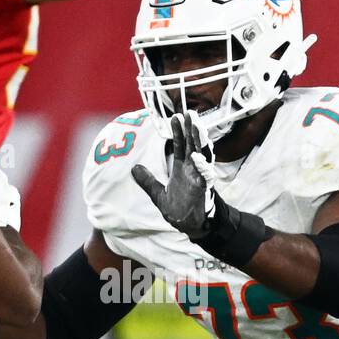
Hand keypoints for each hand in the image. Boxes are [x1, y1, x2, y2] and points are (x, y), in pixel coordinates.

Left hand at [130, 111, 216, 238]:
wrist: (190, 226)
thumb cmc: (178, 208)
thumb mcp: (157, 194)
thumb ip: (147, 180)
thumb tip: (134, 168)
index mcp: (183, 168)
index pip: (180, 145)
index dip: (178, 131)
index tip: (176, 117)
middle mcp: (192, 169)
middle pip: (193, 145)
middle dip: (192, 129)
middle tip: (190, 113)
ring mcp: (199, 177)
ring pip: (202, 155)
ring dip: (200, 141)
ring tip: (197, 127)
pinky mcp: (203, 189)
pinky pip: (204, 175)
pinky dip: (201, 166)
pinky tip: (197, 156)